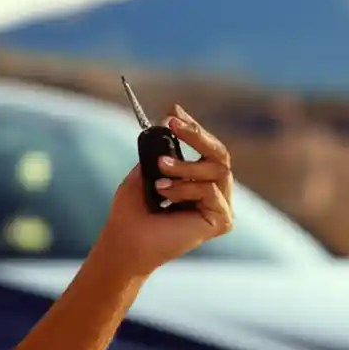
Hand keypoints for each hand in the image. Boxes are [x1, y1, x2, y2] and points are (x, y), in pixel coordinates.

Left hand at [94, 104, 233, 277]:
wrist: (127, 239)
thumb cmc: (133, 209)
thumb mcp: (146, 170)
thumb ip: (161, 149)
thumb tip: (168, 119)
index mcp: (199, 179)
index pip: (207, 148)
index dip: (194, 128)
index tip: (174, 110)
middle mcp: (215, 192)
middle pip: (220, 154)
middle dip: (196, 134)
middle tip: (173, 123)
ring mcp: (221, 206)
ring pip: (216, 170)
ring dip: (184, 166)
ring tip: (160, 170)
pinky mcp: (222, 221)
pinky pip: (210, 191)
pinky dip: (185, 188)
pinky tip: (164, 194)